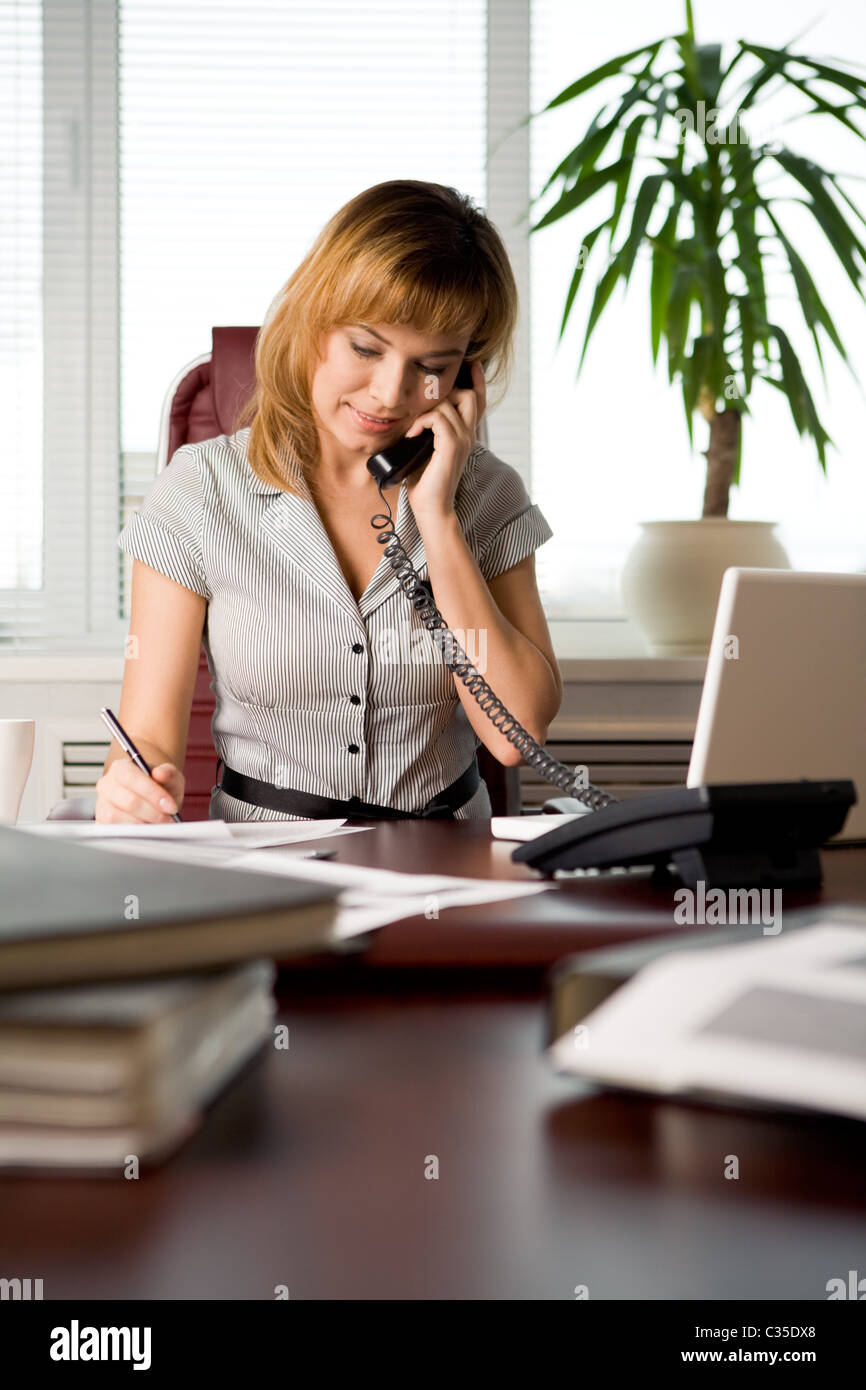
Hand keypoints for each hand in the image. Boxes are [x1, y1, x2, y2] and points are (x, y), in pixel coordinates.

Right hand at [95, 759, 184, 823]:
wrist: (152, 799)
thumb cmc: (158, 786)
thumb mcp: (169, 777)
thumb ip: (168, 773)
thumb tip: (160, 773)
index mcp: (121, 768)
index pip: (132, 778)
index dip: (152, 793)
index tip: (170, 806)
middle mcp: (107, 785)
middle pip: (128, 801)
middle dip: (153, 813)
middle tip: (168, 818)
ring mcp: (102, 804)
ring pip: (117, 817)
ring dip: (142, 824)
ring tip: (157, 824)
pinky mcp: (102, 821)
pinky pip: (113, 830)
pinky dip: (132, 832)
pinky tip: (146, 829)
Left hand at [402, 360, 485, 523]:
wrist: (431, 507)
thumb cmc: (425, 482)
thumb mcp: (426, 449)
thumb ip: (429, 430)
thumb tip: (414, 413)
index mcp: (465, 434)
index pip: (478, 401)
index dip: (477, 382)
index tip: (471, 364)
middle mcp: (469, 435)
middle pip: (469, 395)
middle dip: (446, 392)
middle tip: (425, 404)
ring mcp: (463, 440)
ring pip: (449, 404)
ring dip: (425, 411)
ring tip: (413, 428)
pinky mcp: (452, 446)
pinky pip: (437, 417)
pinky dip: (421, 422)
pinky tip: (412, 435)